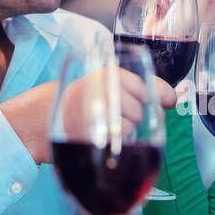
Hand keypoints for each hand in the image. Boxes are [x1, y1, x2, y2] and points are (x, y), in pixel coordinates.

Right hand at [4, 72, 174, 161]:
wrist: (41, 119)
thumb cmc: (80, 102)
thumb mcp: (107, 86)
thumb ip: (139, 88)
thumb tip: (173, 98)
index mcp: (108, 73)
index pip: (148, 85)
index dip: (162, 96)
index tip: (166, 102)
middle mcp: (103, 88)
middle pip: (142, 109)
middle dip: (137, 117)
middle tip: (116, 116)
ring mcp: (96, 110)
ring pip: (133, 125)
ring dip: (127, 131)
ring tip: (106, 126)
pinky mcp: (92, 130)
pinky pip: (122, 138)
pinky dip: (118, 142)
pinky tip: (102, 135)